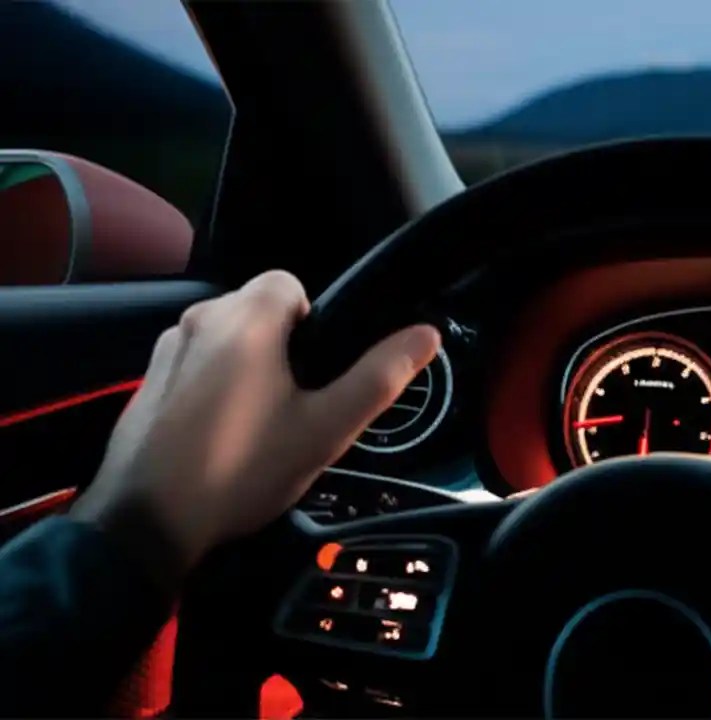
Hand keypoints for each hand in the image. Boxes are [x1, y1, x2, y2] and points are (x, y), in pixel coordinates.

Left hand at [72, 271, 439, 581]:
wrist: (147, 523)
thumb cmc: (244, 470)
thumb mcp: (326, 429)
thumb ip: (379, 377)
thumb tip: (427, 334)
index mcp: (245, 318)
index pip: (291, 283)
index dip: (316, 322)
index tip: (319, 373)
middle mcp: (198, 318)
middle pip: (259, 311)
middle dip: (284, 348)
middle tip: (297, 409)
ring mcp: (164, 350)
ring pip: (228, 339)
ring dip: (249, 367)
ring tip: (260, 428)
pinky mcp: (146, 382)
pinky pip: (197, 365)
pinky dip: (215, 387)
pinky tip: (221, 438)